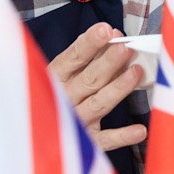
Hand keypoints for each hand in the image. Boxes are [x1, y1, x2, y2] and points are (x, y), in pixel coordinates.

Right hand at [50, 22, 146, 151]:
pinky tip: (140, 130)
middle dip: (108, 63)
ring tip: (136, 72)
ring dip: (118, 89)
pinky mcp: (87, 143)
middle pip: (89, 80)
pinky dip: (123, 137)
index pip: (72, 58)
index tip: (106, 29)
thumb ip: (86, 55)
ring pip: (99, 104)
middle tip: (126, 49)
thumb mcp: (63, 73)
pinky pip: (106, 140)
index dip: (89, 43)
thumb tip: (112, 34)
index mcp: (53, 79)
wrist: (34, 135)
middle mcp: (63, 101)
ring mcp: (75, 122)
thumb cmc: (55, 94)